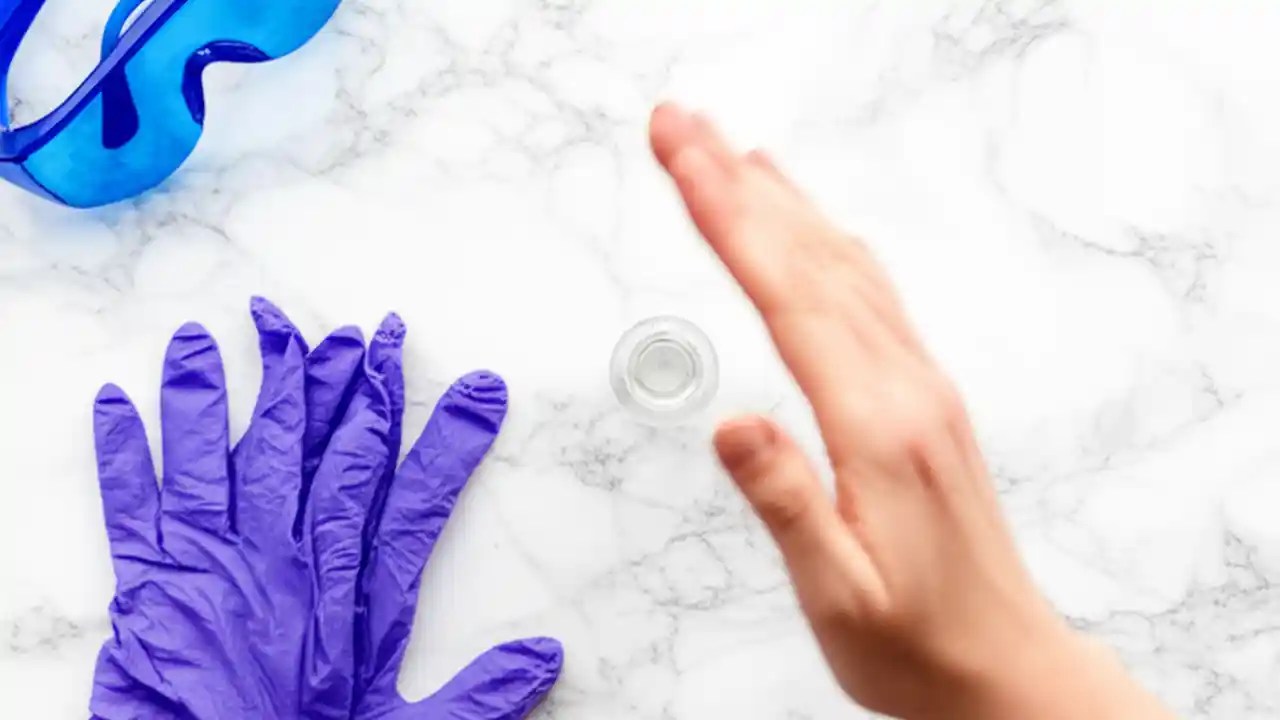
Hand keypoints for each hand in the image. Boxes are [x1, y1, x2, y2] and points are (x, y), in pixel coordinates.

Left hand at [90, 299, 560, 718]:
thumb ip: (479, 696)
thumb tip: (548, 657)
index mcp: (347, 592)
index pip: (406, 493)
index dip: (443, 438)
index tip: (474, 387)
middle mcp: (281, 559)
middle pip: (311, 450)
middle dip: (334, 384)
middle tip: (356, 332)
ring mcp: (209, 563)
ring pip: (221, 455)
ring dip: (224, 391)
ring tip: (228, 329)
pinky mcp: (147, 587)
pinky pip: (129, 507)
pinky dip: (121, 454)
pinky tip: (114, 403)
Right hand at [649, 104, 1173, 719]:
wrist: (1003, 666)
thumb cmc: (919, 642)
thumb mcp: (839, 594)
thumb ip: (787, 503)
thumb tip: (733, 425)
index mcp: (879, 428)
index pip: (790, 298)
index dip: (731, 220)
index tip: (685, 159)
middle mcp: (906, 390)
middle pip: (811, 259)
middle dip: (737, 182)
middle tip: (679, 126)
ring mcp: (920, 386)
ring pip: (843, 265)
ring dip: (781, 199)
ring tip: (728, 151)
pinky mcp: (922, 397)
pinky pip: (870, 292)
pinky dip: (826, 240)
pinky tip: (811, 224)